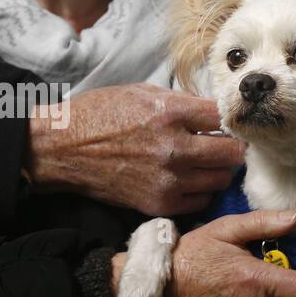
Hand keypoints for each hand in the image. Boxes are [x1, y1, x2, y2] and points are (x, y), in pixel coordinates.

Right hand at [24, 83, 243, 216]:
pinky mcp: (158, 203)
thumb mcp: (141, 93)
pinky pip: (200, 201)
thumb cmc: (99, 115)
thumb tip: (213, 112)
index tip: (229, 123)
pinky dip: (200, 191)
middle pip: (232, 153)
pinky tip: (187, 179)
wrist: (63, 149)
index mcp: (169, 112)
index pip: (224, 117)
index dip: (230, 119)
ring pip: (220, 179)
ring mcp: (167, 179)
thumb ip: (181, 103)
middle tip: (224, 144)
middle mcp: (173, 147)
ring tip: (204, 163)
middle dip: (232, 147)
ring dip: (217, 170)